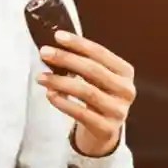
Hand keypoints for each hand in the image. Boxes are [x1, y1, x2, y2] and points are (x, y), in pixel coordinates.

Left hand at [36, 30, 135, 156]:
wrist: (105, 131)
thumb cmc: (97, 95)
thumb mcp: (97, 78)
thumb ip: (83, 62)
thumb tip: (55, 46)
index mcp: (125, 72)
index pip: (101, 53)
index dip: (79, 44)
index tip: (57, 36)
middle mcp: (126, 90)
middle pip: (93, 70)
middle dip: (66, 59)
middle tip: (44, 53)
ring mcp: (118, 111)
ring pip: (86, 92)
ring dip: (60, 82)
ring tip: (41, 77)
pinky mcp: (107, 129)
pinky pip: (81, 113)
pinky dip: (63, 103)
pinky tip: (50, 95)